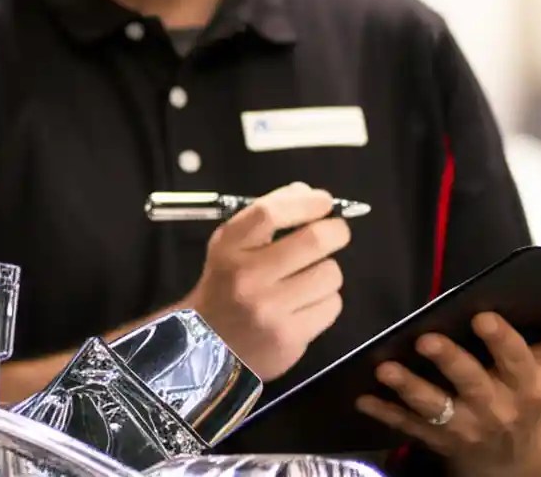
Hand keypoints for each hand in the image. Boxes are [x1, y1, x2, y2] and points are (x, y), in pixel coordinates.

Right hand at [180, 182, 349, 380]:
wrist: (204, 345)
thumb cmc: (225, 286)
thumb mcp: (231, 246)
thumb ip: (267, 216)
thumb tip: (309, 194)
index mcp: (229, 248)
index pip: (271, 213)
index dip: (306, 202)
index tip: (324, 201)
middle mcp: (247, 277)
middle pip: (314, 240)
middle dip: (336, 231)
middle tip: (335, 233)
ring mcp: (269, 310)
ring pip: (329, 274)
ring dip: (327, 272)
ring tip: (310, 278)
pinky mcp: (289, 338)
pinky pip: (331, 306)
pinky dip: (326, 301)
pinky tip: (306, 305)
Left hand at [355, 294, 540, 476]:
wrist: (516, 460)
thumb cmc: (532, 392)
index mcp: (528, 384)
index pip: (517, 359)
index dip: (501, 340)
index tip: (483, 315)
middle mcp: (497, 407)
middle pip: (471, 382)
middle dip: (449, 361)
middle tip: (425, 339)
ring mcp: (467, 427)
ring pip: (435, 407)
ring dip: (408, 388)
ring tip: (384, 367)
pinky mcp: (439, 440)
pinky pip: (408, 427)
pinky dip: (385, 412)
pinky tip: (362, 396)